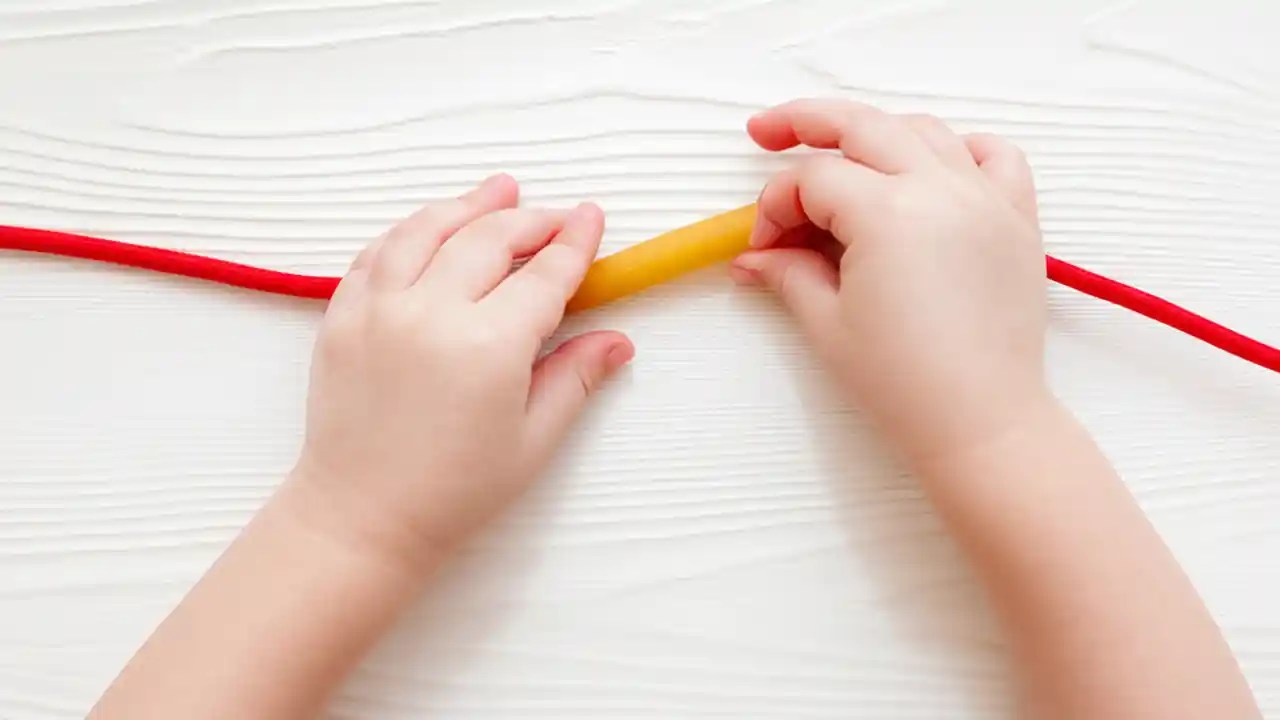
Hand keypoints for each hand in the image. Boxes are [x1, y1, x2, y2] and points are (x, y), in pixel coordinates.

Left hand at [288, 175, 632, 572]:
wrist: (361, 519)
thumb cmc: (453, 492)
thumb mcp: (532, 441)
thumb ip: (574, 378)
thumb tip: (617, 341)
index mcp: (489, 347)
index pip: (544, 275)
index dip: (574, 243)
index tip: (591, 219)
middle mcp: (431, 313)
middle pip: (489, 239)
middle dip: (530, 219)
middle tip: (555, 215)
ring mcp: (379, 310)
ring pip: (427, 230)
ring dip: (468, 206)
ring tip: (498, 190)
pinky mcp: (341, 317)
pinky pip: (377, 253)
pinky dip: (409, 231)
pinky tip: (430, 226)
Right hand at [732, 99, 1050, 460]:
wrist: (981, 424)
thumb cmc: (904, 384)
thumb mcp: (828, 324)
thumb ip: (788, 273)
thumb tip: (754, 255)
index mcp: (888, 214)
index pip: (814, 179)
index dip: (775, 205)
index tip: (762, 245)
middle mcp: (940, 190)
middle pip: (862, 125)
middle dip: (805, 123)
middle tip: (765, 132)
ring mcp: (985, 199)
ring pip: (922, 131)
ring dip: (874, 134)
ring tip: (841, 157)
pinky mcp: (1016, 220)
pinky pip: (993, 155)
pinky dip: (958, 148)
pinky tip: (930, 167)